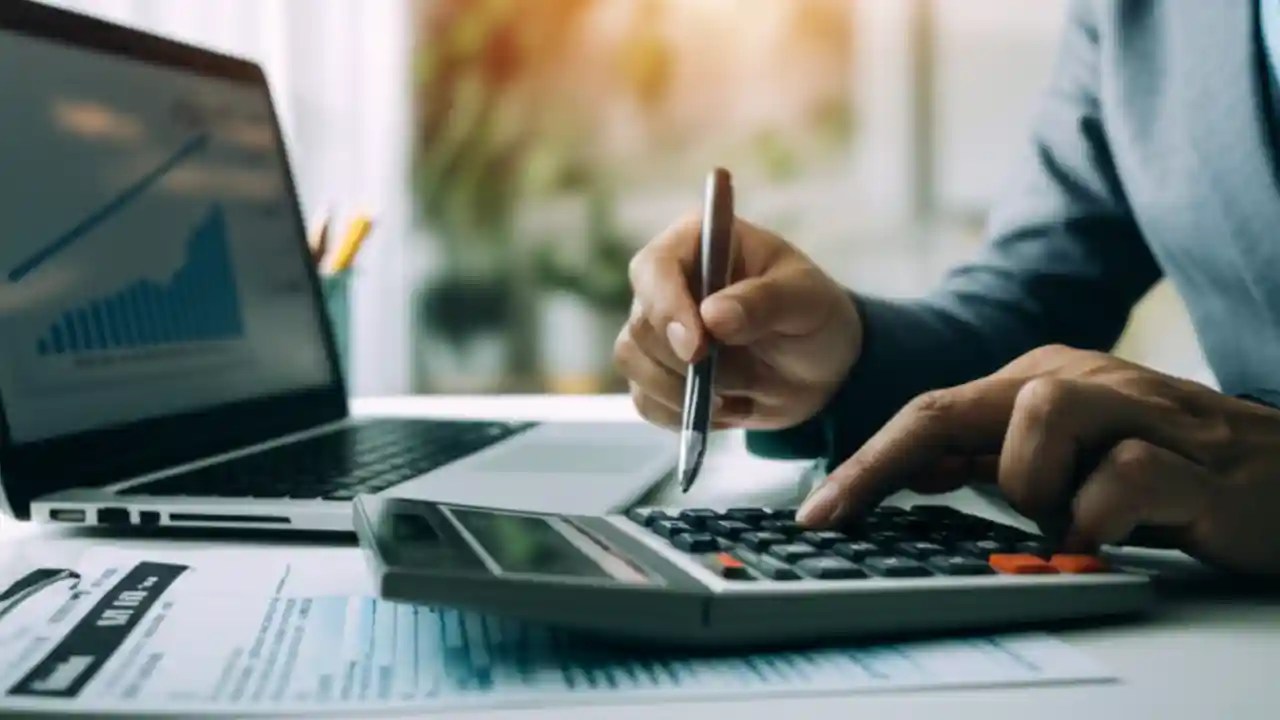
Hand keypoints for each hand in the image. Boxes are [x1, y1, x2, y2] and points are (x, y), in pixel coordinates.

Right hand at [615, 213, 860, 429]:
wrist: (820, 368)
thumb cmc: (813, 315)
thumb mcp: (806, 300)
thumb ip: (764, 302)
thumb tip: (713, 316)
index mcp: (696, 244)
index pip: (654, 269)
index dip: (666, 308)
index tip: (697, 348)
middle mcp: (666, 284)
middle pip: (640, 324)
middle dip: (683, 362)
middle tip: (729, 380)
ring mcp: (656, 330)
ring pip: (633, 362)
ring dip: (679, 390)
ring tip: (731, 395)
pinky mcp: (657, 373)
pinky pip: (645, 400)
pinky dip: (677, 414)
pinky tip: (717, 410)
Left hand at [797, 344, 1279, 574]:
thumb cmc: (1168, 471)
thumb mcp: (1064, 462)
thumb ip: (995, 459)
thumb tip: (910, 473)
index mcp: (1039, 381)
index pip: (932, 412)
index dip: (866, 462)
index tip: (816, 513)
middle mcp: (1079, 381)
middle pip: (953, 405)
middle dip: (881, 465)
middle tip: (838, 517)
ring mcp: (1139, 412)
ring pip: (1039, 416)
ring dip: (1032, 485)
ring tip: (1067, 518)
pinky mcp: (1197, 461)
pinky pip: (1125, 475)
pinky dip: (1102, 514)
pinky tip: (1112, 532)